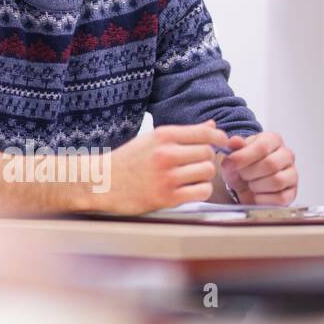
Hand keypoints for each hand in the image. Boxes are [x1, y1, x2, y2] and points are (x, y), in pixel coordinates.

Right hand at [99, 121, 227, 213]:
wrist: (101, 182)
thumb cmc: (127, 161)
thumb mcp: (151, 140)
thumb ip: (183, 134)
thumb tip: (212, 126)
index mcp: (162, 136)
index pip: (205, 133)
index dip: (219, 138)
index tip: (222, 142)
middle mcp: (166, 154)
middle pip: (208, 153)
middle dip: (206, 159)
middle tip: (195, 163)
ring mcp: (167, 176)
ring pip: (207, 172)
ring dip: (203, 176)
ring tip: (190, 177)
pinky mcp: (167, 197)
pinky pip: (201, 192)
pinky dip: (200, 191)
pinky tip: (189, 190)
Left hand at [219, 132, 297, 204]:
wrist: (245, 182)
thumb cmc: (242, 165)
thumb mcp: (234, 154)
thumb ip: (234, 147)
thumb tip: (234, 141)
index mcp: (272, 139)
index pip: (262, 146)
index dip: (243, 157)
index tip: (230, 164)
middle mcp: (286, 155)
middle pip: (271, 164)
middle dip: (249, 173)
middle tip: (241, 175)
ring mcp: (292, 174)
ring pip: (277, 181)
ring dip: (256, 186)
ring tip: (249, 184)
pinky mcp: (292, 193)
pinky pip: (281, 198)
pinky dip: (263, 199)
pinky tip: (256, 194)